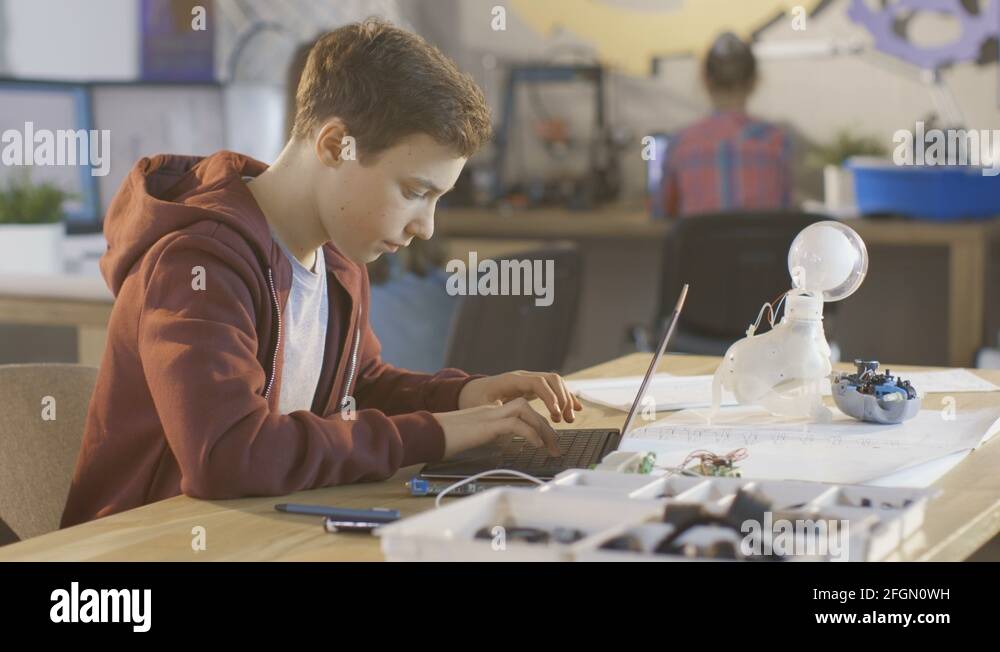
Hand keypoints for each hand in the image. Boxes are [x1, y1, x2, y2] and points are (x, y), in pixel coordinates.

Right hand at [434, 397, 560, 458]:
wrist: (426, 433)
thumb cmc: (442, 438)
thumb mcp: (470, 438)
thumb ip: (486, 437)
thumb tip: (501, 446)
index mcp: (488, 413)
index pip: (519, 410)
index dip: (536, 423)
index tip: (546, 440)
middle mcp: (490, 411)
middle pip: (526, 407)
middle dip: (545, 426)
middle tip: (556, 445)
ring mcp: (488, 415)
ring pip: (525, 410)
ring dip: (542, 427)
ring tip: (551, 446)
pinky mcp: (486, 425)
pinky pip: (515, 424)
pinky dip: (530, 433)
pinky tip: (537, 445)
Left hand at [458, 371, 583, 422]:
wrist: (472, 391)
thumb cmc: (475, 399)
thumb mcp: (481, 406)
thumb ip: (495, 411)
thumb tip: (509, 421)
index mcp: (512, 380)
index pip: (538, 382)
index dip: (550, 397)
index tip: (556, 414)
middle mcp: (524, 377)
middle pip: (551, 380)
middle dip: (562, 398)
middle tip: (565, 419)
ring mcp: (529, 381)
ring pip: (555, 383)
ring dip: (566, 399)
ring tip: (569, 419)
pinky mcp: (532, 388)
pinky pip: (553, 389)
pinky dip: (565, 398)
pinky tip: (575, 409)